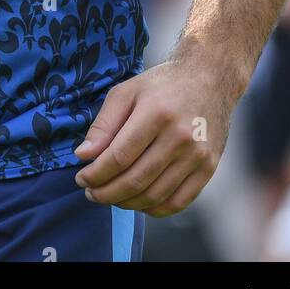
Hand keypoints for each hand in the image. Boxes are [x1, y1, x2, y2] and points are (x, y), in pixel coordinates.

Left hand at [72, 57, 238, 215]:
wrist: (209, 79)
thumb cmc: (161, 84)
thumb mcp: (126, 92)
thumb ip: (103, 124)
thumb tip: (83, 155)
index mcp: (156, 113)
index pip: (119, 157)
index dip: (96, 174)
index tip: (81, 178)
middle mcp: (180, 137)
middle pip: (136, 180)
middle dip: (106, 193)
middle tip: (91, 193)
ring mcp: (197, 155)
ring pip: (155, 196)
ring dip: (126, 203)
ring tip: (110, 197)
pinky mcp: (208, 168)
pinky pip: (178, 202)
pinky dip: (154, 209)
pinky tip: (138, 201)